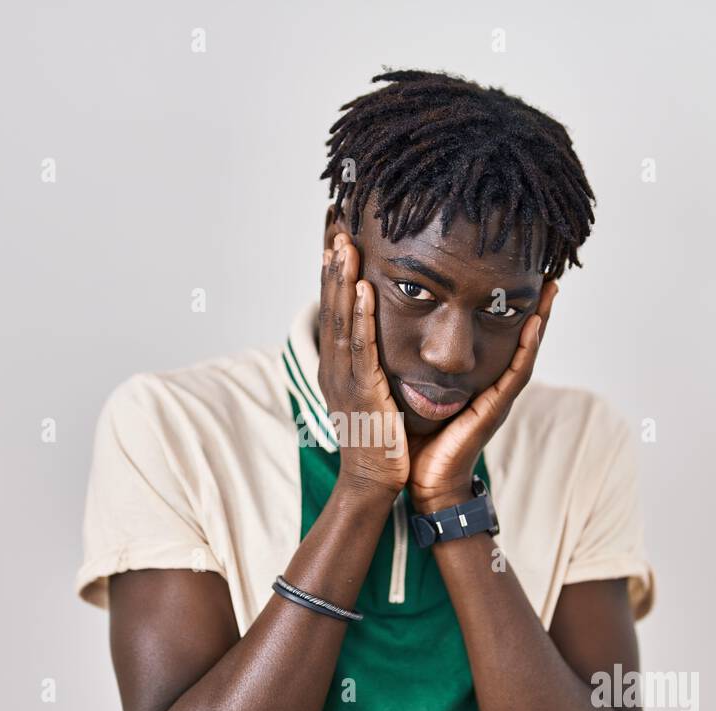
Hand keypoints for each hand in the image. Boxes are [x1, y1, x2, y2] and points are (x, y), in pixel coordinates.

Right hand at [317, 233, 409, 501]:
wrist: (373, 481)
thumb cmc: (381, 441)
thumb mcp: (373, 394)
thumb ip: (375, 365)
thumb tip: (385, 341)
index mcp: (337, 365)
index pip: (334, 308)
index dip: (332, 272)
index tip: (335, 236)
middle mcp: (334, 366)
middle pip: (331, 305)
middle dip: (332, 264)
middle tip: (334, 224)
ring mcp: (344, 378)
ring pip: (342, 320)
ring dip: (342, 280)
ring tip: (344, 245)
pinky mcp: (362, 390)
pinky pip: (360, 346)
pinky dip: (361, 315)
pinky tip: (364, 288)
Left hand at [407, 280, 559, 512]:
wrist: (426, 481)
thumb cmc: (421, 441)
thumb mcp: (419, 394)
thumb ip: (420, 371)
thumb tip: (400, 339)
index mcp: (478, 382)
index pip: (498, 337)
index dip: (508, 308)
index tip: (518, 276)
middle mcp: (494, 386)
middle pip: (521, 339)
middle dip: (536, 306)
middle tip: (547, 270)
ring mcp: (498, 398)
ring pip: (526, 350)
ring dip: (541, 318)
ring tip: (551, 287)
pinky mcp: (494, 409)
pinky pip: (516, 374)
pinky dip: (528, 348)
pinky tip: (535, 322)